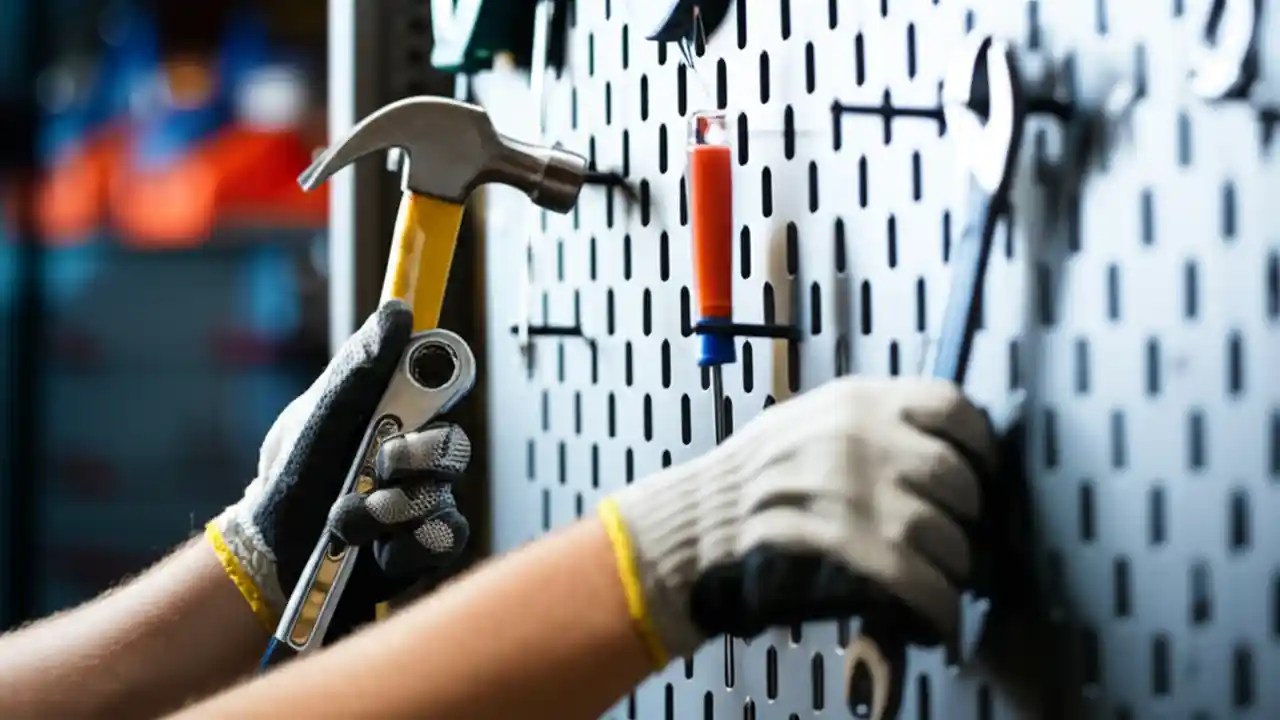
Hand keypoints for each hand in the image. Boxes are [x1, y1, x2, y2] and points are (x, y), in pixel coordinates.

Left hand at [206, 300, 470, 639]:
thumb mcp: (315, 417)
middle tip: (380, 464)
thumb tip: (397, 313)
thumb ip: (356, 372)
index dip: (443, 383)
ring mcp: (426, 502)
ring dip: (391, 508)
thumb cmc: (292, 478)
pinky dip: (404, 544)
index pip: (441, 388)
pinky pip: (444, 538)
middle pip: (455, 445)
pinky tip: (373, 549)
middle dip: (415, 457)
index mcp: (395, 416)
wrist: (270, 556)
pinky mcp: (426, 546)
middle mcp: (418, 457)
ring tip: (345, 521)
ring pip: (443, 495)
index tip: (418, 392)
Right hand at [599, 377, 995, 665]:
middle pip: (955, 477)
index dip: (979, 443)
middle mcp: (863, 437)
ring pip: (946, 533)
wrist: (696, 524)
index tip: (982, 469)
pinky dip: (939, 605)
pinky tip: (939, 619)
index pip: (949, 405)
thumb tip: (931, 447)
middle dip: (967, 517)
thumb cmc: (748, 479)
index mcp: (855, 401)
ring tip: (942, 580)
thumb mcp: (806, 423)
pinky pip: (921, 579)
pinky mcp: (849, 547)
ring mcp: (856, 491)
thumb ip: (866, 424)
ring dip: (954, 567)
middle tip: (958, 538)